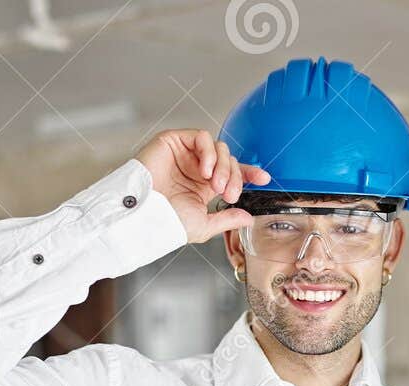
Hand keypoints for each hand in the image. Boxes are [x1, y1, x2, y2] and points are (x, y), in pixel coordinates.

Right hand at [134, 129, 270, 243]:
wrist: (145, 214)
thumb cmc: (166, 222)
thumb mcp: (204, 225)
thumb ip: (227, 219)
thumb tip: (248, 219)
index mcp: (202, 186)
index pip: (231, 173)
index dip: (249, 173)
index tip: (264, 178)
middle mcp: (195, 168)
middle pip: (228, 159)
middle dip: (234, 176)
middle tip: (228, 193)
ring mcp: (185, 154)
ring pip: (218, 147)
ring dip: (223, 165)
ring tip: (215, 185)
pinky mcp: (174, 141)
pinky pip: (201, 137)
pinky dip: (208, 152)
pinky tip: (204, 171)